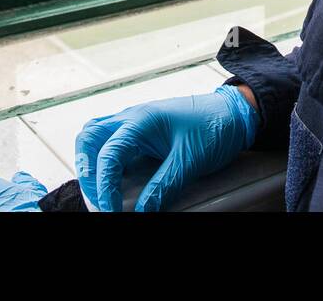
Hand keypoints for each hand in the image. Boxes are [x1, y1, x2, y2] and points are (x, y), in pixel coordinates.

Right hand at [75, 85, 258, 211]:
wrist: (234, 112)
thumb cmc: (216, 127)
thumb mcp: (190, 161)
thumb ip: (163, 186)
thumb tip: (141, 210)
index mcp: (142, 120)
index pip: (109, 154)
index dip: (105, 186)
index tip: (111, 209)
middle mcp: (132, 117)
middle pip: (89, 138)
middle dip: (88, 171)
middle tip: (99, 199)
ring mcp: (135, 121)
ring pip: (96, 135)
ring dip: (92, 162)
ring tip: (101, 189)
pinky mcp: (142, 129)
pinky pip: (112, 140)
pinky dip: (106, 159)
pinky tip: (115, 178)